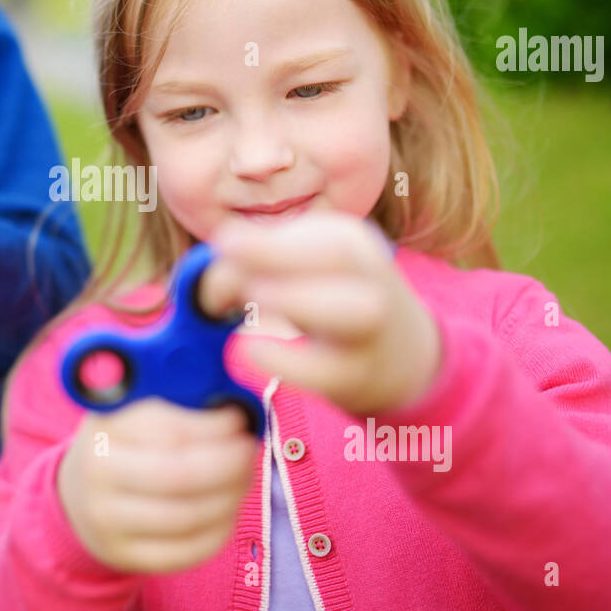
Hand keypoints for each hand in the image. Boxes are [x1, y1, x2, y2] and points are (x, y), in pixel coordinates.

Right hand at [57, 398, 258, 573]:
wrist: (79, 494)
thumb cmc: (122, 443)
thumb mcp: (132, 409)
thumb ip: (174, 399)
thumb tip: (231, 401)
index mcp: (103, 429)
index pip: (171, 432)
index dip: (215, 427)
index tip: (239, 418)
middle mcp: (97, 476)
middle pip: (181, 476)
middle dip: (230, 463)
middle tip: (249, 450)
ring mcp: (107, 521)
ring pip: (189, 516)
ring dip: (230, 495)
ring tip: (243, 477)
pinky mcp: (124, 555)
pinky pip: (187, 551)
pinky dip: (219, 529)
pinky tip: (227, 508)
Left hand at [201, 212, 442, 414]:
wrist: (400, 356)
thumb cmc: (328, 299)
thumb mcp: (300, 267)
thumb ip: (256, 261)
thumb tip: (210, 275)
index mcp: (351, 242)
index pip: (311, 232)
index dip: (261, 241)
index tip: (220, 250)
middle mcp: (371, 280)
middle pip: (336, 255)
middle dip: (272, 258)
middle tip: (226, 281)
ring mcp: (370, 332)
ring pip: (348, 310)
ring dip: (291, 301)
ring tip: (252, 303)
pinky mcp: (355, 377)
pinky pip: (324, 372)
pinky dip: (283, 361)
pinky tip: (250, 350)